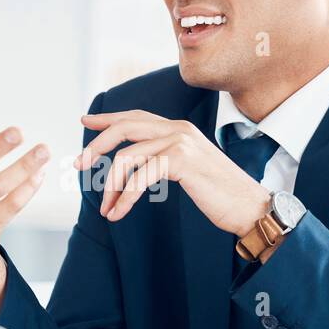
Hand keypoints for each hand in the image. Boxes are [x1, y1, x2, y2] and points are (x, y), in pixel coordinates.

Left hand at [75, 110, 270, 235]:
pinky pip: (140, 177)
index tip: (86, 120)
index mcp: (179, 129)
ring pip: (128, 156)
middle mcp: (178, 129)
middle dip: (97, 145)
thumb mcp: (189, 170)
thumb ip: (165, 159)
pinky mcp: (182, 161)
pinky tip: (118, 212)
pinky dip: (124, 197)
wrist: (250, 206)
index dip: (109, 118)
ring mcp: (181, 142)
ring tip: (105, 208)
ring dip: (110, 185)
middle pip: (125, 127)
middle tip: (78, 165)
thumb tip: (138, 165)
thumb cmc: (220, 194)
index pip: (136, 116)